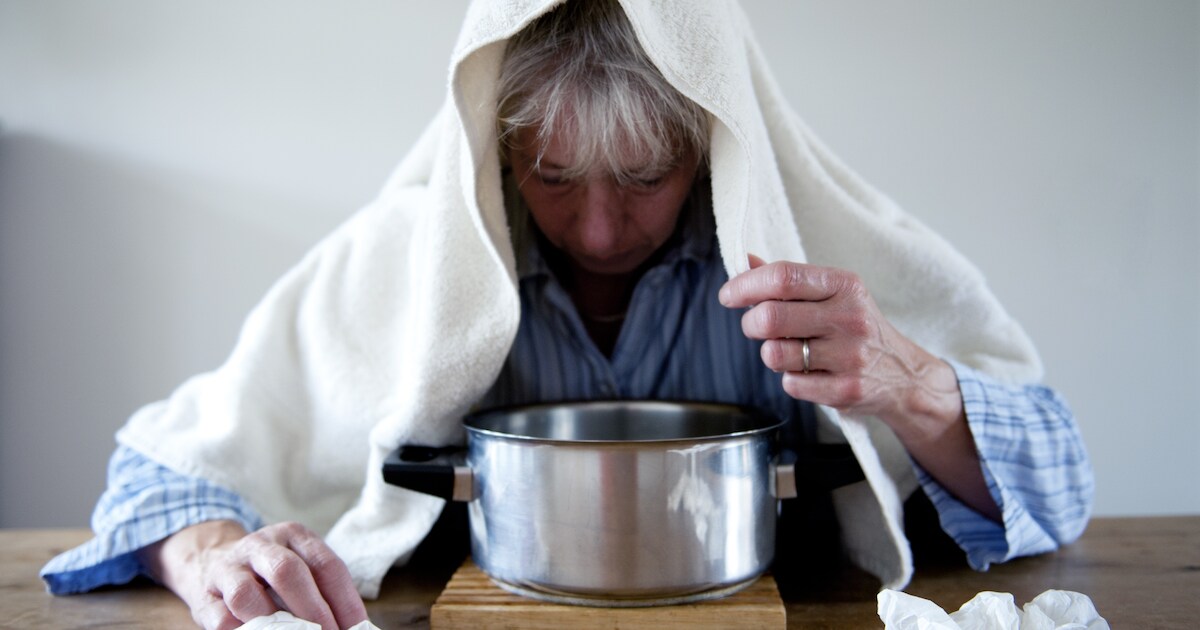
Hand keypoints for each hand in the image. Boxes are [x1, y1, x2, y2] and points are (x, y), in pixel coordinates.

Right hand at [140, 520, 368, 629]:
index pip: (326, 565)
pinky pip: (221, 619)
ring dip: (272, 624)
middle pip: (287, 572)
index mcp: (293, 535)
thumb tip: (350, 627)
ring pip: (245, 594)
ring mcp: (228, 569)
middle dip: (312, 610)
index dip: (344, 600)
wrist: (212, 561)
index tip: (356, 627)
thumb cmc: (270, 574)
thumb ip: (323, 591)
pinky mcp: (205, 597)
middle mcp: (260, 546)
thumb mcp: (301, 568)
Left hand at [718, 255, 957, 422]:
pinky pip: (791, 384)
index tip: (729, 295)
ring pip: (774, 354)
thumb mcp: (833, 294)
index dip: (746, 285)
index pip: (782, 277)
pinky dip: (791, 379)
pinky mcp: (846, 390)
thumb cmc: (856, 328)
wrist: (903, 374)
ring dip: (771, 353)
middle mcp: (849, 318)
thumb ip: (788, 280)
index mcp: (844, 285)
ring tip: (790, 350)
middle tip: (755, 326)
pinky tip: (809, 372)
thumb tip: (745, 261)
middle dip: (750, 323)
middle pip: (770, 317)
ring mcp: (849, 356)